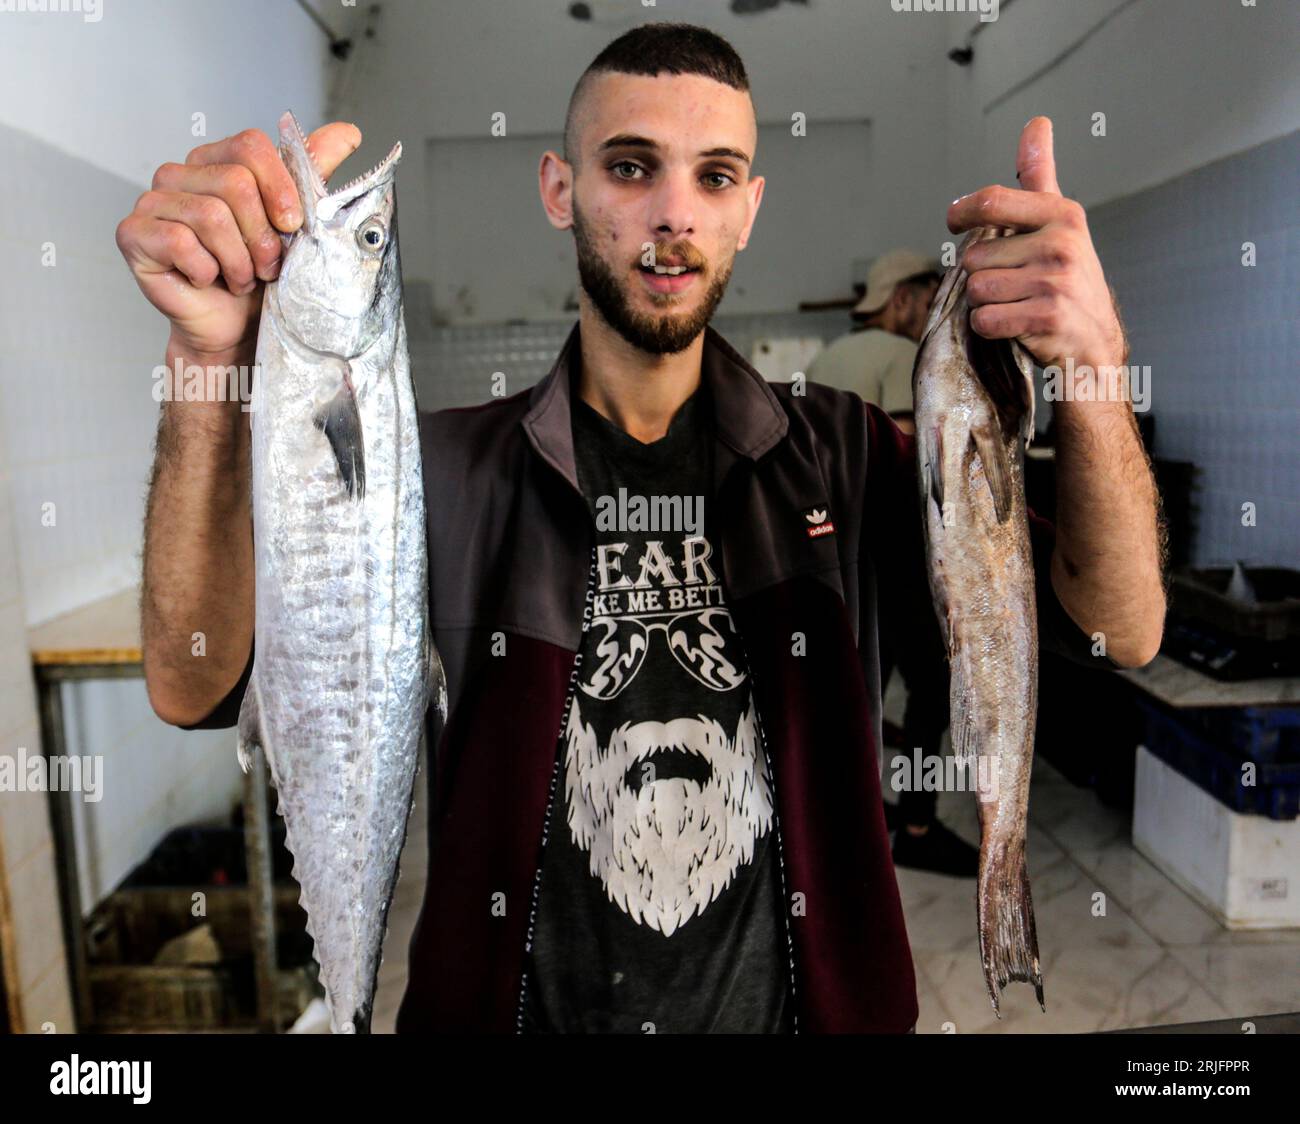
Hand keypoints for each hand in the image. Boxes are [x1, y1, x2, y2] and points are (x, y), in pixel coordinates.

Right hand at [116, 122, 361, 356]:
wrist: (236, 328)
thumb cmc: (263, 277)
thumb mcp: (296, 225)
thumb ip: (314, 175)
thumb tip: (347, 131)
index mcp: (217, 162)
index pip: (250, 146)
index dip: (280, 187)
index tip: (292, 224)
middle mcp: (180, 174)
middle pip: (235, 184)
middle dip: (263, 236)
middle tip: (265, 266)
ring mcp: (152, 201)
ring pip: (211, 216)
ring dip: (238, 260)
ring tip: (241, 278)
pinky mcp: (133, 233)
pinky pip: (180, 242)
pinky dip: (206, 271)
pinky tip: (208, 280)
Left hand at [946, 117, 1126, 372]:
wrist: (1094, 341)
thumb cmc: (1066, 278)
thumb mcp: (1058, 222)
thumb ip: (1040, 175)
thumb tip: (1037, 123)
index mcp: (1062, 214)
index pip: (991, 201)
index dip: (961, 211)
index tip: (954, 220)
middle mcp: (1061, 244)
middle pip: (975, 256)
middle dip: (983, 274)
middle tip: (1014, 284)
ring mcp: (1056, 281)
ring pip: (976, 289)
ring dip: (986, 303)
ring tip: (1016, 304)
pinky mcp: (1047, 317)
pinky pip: (984, 320)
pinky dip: (990, 328)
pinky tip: (1015, 326)